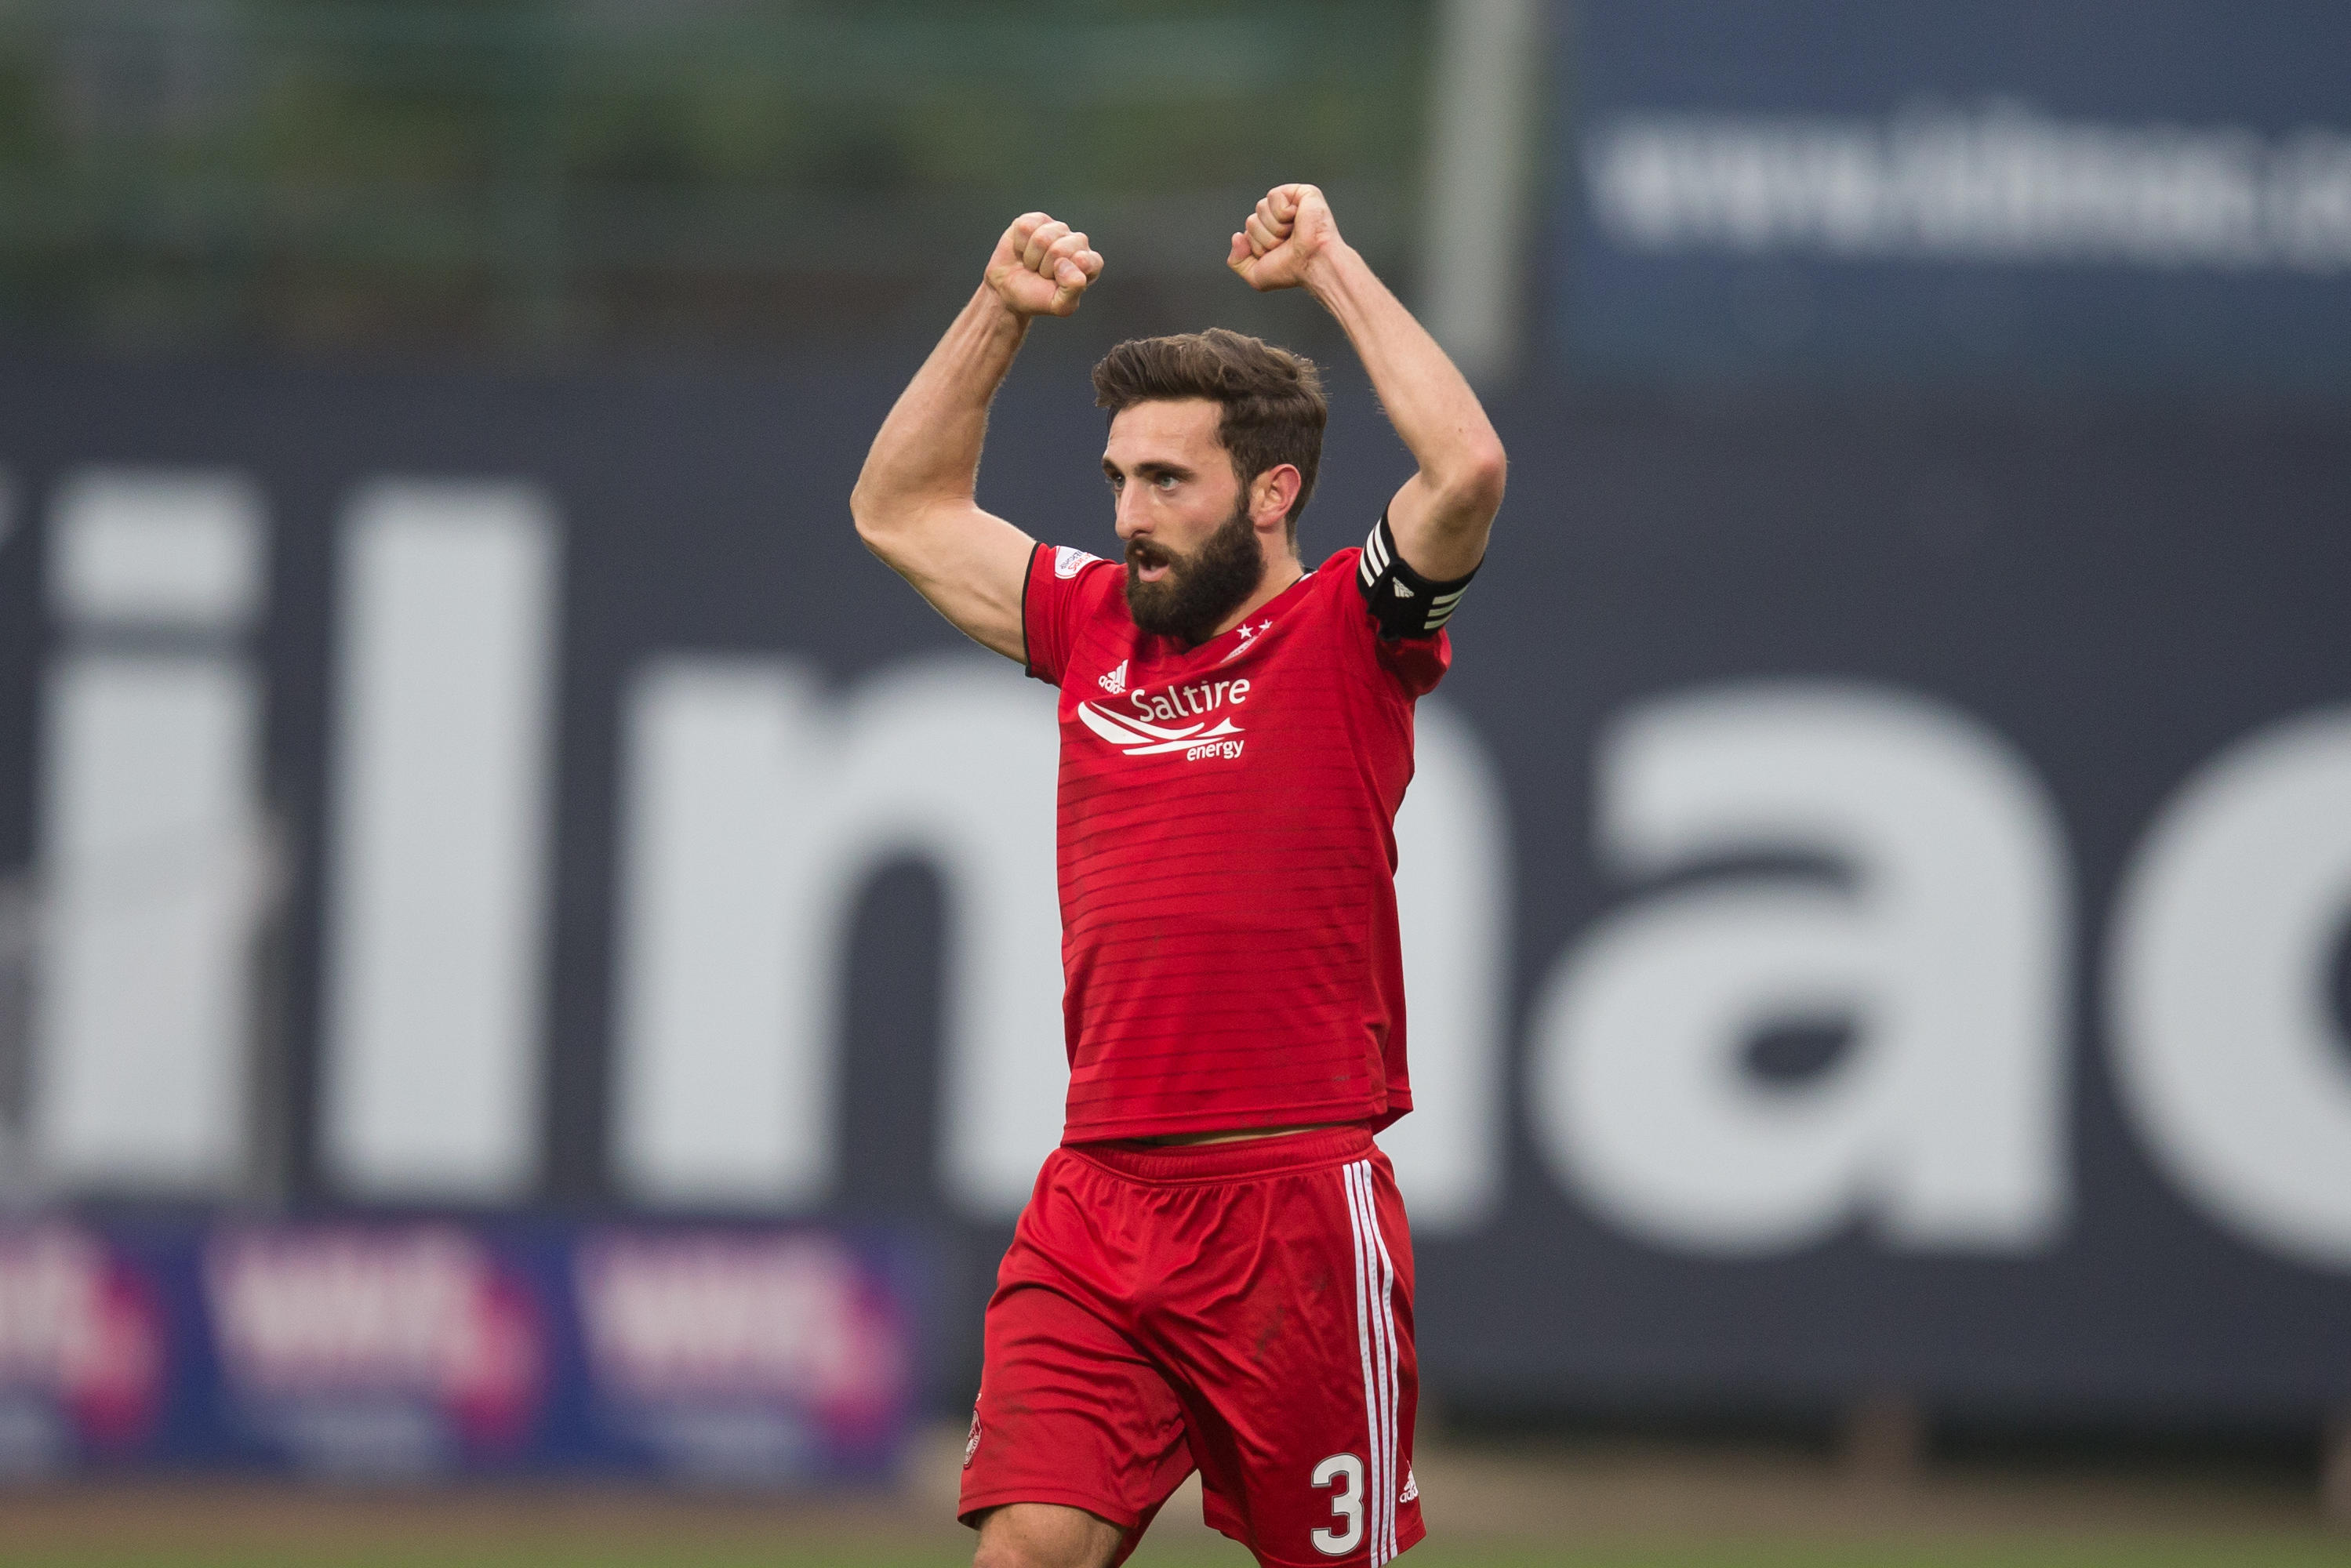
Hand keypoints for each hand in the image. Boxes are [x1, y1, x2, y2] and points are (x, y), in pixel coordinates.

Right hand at [985, 212, 1102, 318]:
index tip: (1057, 282)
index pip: (1085, 261)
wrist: (1009, 291)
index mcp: (1090, 263)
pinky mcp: (1036, 220)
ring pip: (1041, 237)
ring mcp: (1057, 228)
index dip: (1065, 275)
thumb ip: (1073, 290)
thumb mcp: (1059, 305)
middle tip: (1042, 274)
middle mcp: (1077, 241)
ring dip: (1032, 257)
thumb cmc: (1037, 297)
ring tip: (1033, 264)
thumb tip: (1073, 262)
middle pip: (1060, 248)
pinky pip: (1026, 227)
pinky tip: (1023, 250)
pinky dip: (1020, 244)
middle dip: (1045, 267)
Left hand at [1226, 183, 1344, 291]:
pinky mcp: (1302, 193)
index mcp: (1271, 232)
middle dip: (1265, 238)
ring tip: (1292, 233)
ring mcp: (1291, 204)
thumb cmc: (1291, 271)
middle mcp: (1281, 218)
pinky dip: (1282, 212)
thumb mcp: (1256, 275)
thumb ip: (1236, 261)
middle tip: (1286, 244)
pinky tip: (1297, 219)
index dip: (1257, 246)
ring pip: (1260, 208)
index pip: (1248, 231)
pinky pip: (1273, 196)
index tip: (1277, 254)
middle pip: (1251, 220)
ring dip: (1274, 228)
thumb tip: (1236, 236)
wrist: (1312, 264)